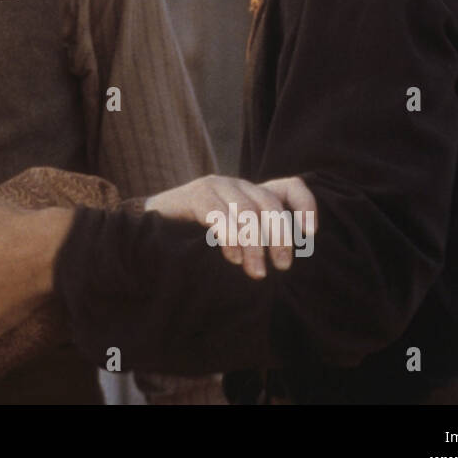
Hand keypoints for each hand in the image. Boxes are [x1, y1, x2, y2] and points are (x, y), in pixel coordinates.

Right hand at [144, 175, 316, 278]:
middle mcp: (237, 185)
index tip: (310, 235)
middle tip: (281, 266)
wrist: (147, 227)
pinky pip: (220, 215)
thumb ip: (255, 241)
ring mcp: (215, 186)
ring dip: (255, 245)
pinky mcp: (194, 195)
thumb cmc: (195, 239)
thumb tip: (285, 264)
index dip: (306, 205)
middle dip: (280, 237)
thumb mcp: (233, 238)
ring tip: (255, 273)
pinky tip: (231, 258)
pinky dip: (230, 238)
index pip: (289, 187)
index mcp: (251, 193)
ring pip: (247, 211)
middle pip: (270, 204)